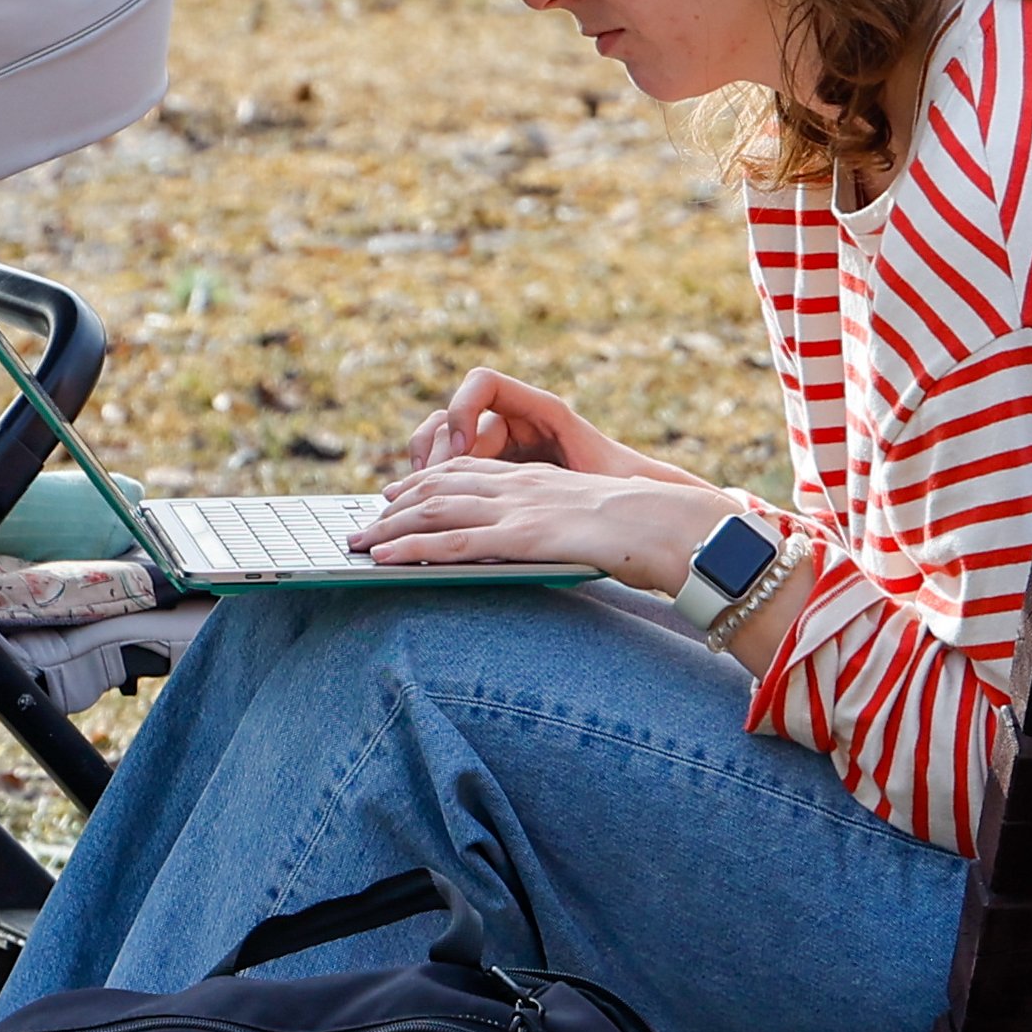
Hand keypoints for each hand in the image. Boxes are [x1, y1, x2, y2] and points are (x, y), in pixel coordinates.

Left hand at [352, 459, 725, 598]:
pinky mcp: (522, 536)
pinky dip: (414, 548)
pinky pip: (456, 541)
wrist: (674, 527)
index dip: (427, 481)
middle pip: (442, 487)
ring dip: (391, 528)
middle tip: (363, 522)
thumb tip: (556, 548)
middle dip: (397, 505)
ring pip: (438, 512)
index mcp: (539, 480)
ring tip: (358, 543)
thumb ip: (565, 530)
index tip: (397, 493)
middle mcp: (521, 486)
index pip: (469, 473)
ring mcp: (520, 509)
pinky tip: (388, 558)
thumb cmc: (648, 532)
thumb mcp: (595, 524)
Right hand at [396, 368, 676, 485]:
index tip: (462, 450)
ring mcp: (494, 442)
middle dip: (438, 457)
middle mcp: (513, 420)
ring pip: (438, 438)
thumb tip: (626, 479)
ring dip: (425, 467)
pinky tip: (424, 510)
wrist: (626, 508)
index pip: (485, 383)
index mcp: (543, 412)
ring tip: (419, 501)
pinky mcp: (483, 467)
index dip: (464, 408)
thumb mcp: (613, 481)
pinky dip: (428, 480)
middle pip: (452, 419)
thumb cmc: (622, 493)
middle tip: (430, 496)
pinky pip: (441, 464)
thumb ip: (601, 479)